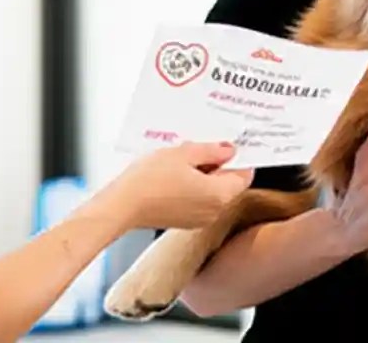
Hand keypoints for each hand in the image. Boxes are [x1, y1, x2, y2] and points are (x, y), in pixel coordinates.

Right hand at [106, 142, 254, 230]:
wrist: (123, 206)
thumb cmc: (150, 180)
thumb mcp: (184, 154)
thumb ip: (211, 151)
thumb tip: (228, 150)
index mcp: (220, 194)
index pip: (244, 174)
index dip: (238, 158)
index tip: (227, 145)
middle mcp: (214, 211)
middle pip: (228, 184)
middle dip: (218, 165)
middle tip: (199, 148)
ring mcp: (200, 219)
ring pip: (212, 192)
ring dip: (204, 175)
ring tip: (182, 160)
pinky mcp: (185, 222)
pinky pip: (198, 201)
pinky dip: (192, 187)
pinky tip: (174, 175)